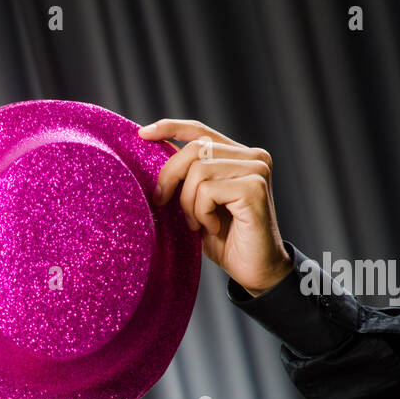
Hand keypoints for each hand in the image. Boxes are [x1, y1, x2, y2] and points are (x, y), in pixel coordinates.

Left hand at [140, 119, 293, 295]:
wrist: (254, 270)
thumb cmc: (225, 240)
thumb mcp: (197, 204)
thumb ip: (185, 180)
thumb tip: (152, 157)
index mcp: (238, 156)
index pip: (200, 131)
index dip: (170, 128)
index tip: (142, 135)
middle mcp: (252, 156)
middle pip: (193, 148)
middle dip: (170, 178)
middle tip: (164, 205)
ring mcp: (256, 169)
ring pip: (198, 170)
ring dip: (188, 203)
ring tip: (198, 224)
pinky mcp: (254, 187)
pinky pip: (207, 191)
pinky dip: (201, 213)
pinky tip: (213, 229)